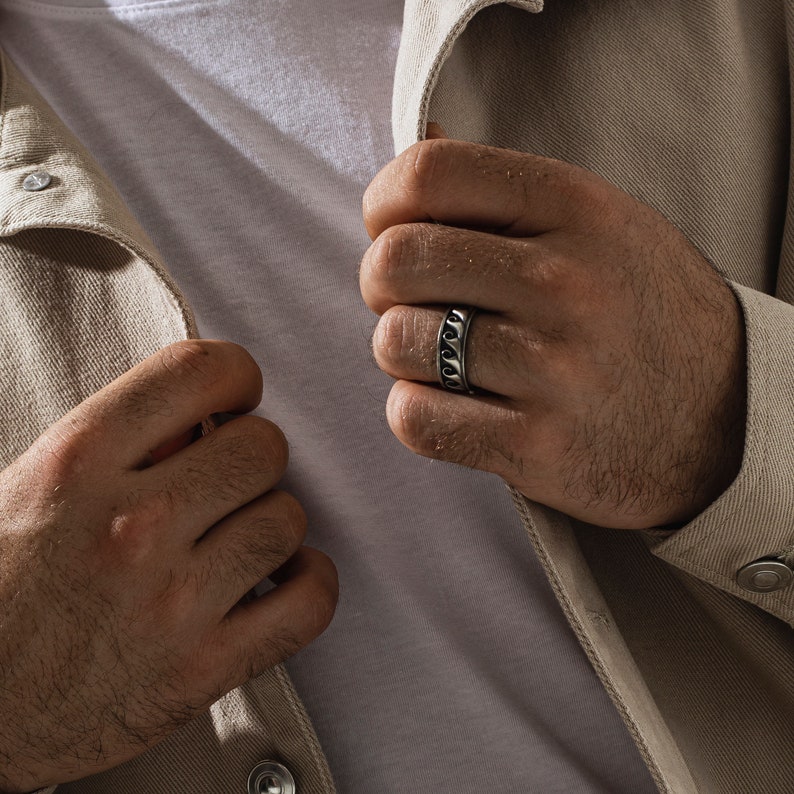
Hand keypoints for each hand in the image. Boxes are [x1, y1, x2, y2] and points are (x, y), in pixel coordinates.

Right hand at [0, 340, 337, 791]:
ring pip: (287, 519)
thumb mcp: (30, 487)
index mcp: (76, 464)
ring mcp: (170, 603)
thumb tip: (202, 412)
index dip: (236, 377)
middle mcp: (130, 526)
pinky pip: (309, 603)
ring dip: (273, 521)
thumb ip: (120, 440)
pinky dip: (310, 583)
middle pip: (262, 447)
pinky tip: (283, 578)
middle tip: (229, 477)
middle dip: (253, 454)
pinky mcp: (200, 672)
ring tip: (241, 533)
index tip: (234, 399)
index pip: (201, 372)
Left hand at [361, 138, 745, 528]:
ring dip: (400, 354)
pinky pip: (414, 419)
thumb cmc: (644, 313)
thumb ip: (508, 188)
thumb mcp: (601, 224)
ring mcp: (553, 369)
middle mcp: (565, 283)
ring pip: (396, 343)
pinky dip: (414, 412)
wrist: (724, 421)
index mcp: (577, 209)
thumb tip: (421, 135)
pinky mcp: (536, 446)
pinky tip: (449, 406)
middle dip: (381, 284)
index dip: (384, 204)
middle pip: (396, 260)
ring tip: (441, 359)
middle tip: (411, 301)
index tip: (392, 229)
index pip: (428, 174)